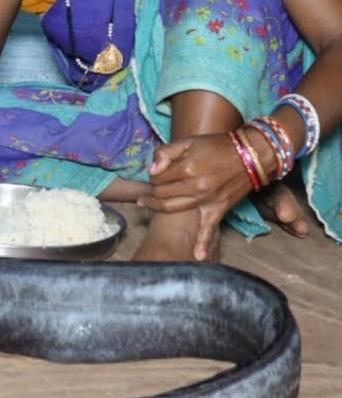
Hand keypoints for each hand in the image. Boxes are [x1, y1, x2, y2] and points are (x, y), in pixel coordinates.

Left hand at [140, 133, 254, 258]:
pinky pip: (209, 229)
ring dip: (157, 208)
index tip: (156, 173)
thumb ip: (166, 152)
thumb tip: (152, 170)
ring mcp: (207, 200)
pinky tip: (198, 256)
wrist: (251, 154)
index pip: (157, 177)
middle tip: (150, 187)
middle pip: (162, 194)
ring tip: (146, 205)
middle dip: (152, 190)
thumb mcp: (189, 141)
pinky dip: (204, 244)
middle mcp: (195, 186)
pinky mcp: (219, 209)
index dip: (153, 175)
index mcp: (187, 167)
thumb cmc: (218, 146)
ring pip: (173, 209)